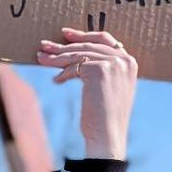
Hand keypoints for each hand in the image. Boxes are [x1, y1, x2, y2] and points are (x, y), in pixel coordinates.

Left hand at [37, 28, 136, 159]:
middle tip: (45, 45)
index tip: (66, 34)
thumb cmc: (105, 120)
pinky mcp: (99, 69)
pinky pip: (75, 66)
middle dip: (64, 45)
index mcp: (130, 63)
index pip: (105, 40)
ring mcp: (113, 64)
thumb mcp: (109, 90)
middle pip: (88, 45)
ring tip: (41, 58)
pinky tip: (56, 81)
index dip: (84, 35)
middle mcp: (124, 60)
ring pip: (79, 54)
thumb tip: (78, 60)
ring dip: (57, 57)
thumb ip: (103, 71)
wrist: (107, 137)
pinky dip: (63, 73)